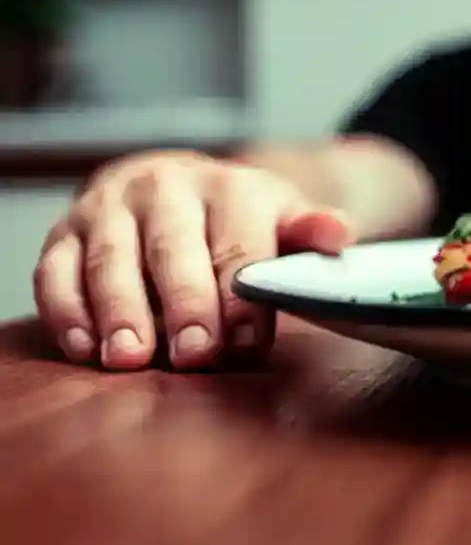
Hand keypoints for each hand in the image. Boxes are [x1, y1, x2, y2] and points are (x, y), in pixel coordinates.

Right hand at [33, 151, 353, 369]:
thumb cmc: (238, 219)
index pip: (238, 243)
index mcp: (228, 187)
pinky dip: (68, 310)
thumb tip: (340, 234)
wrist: (177, 186)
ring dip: (120, 311)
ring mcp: (110, 208)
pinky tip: (86, 348)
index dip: (244, 295)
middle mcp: (164, 188)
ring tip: (131, 358)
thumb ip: (310, 233)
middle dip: (185, 304)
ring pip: (110, 260)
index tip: (248, 342)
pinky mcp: (65, 232)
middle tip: (194, 354)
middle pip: (172, 249)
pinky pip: (56, 271)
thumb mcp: (282, 219)